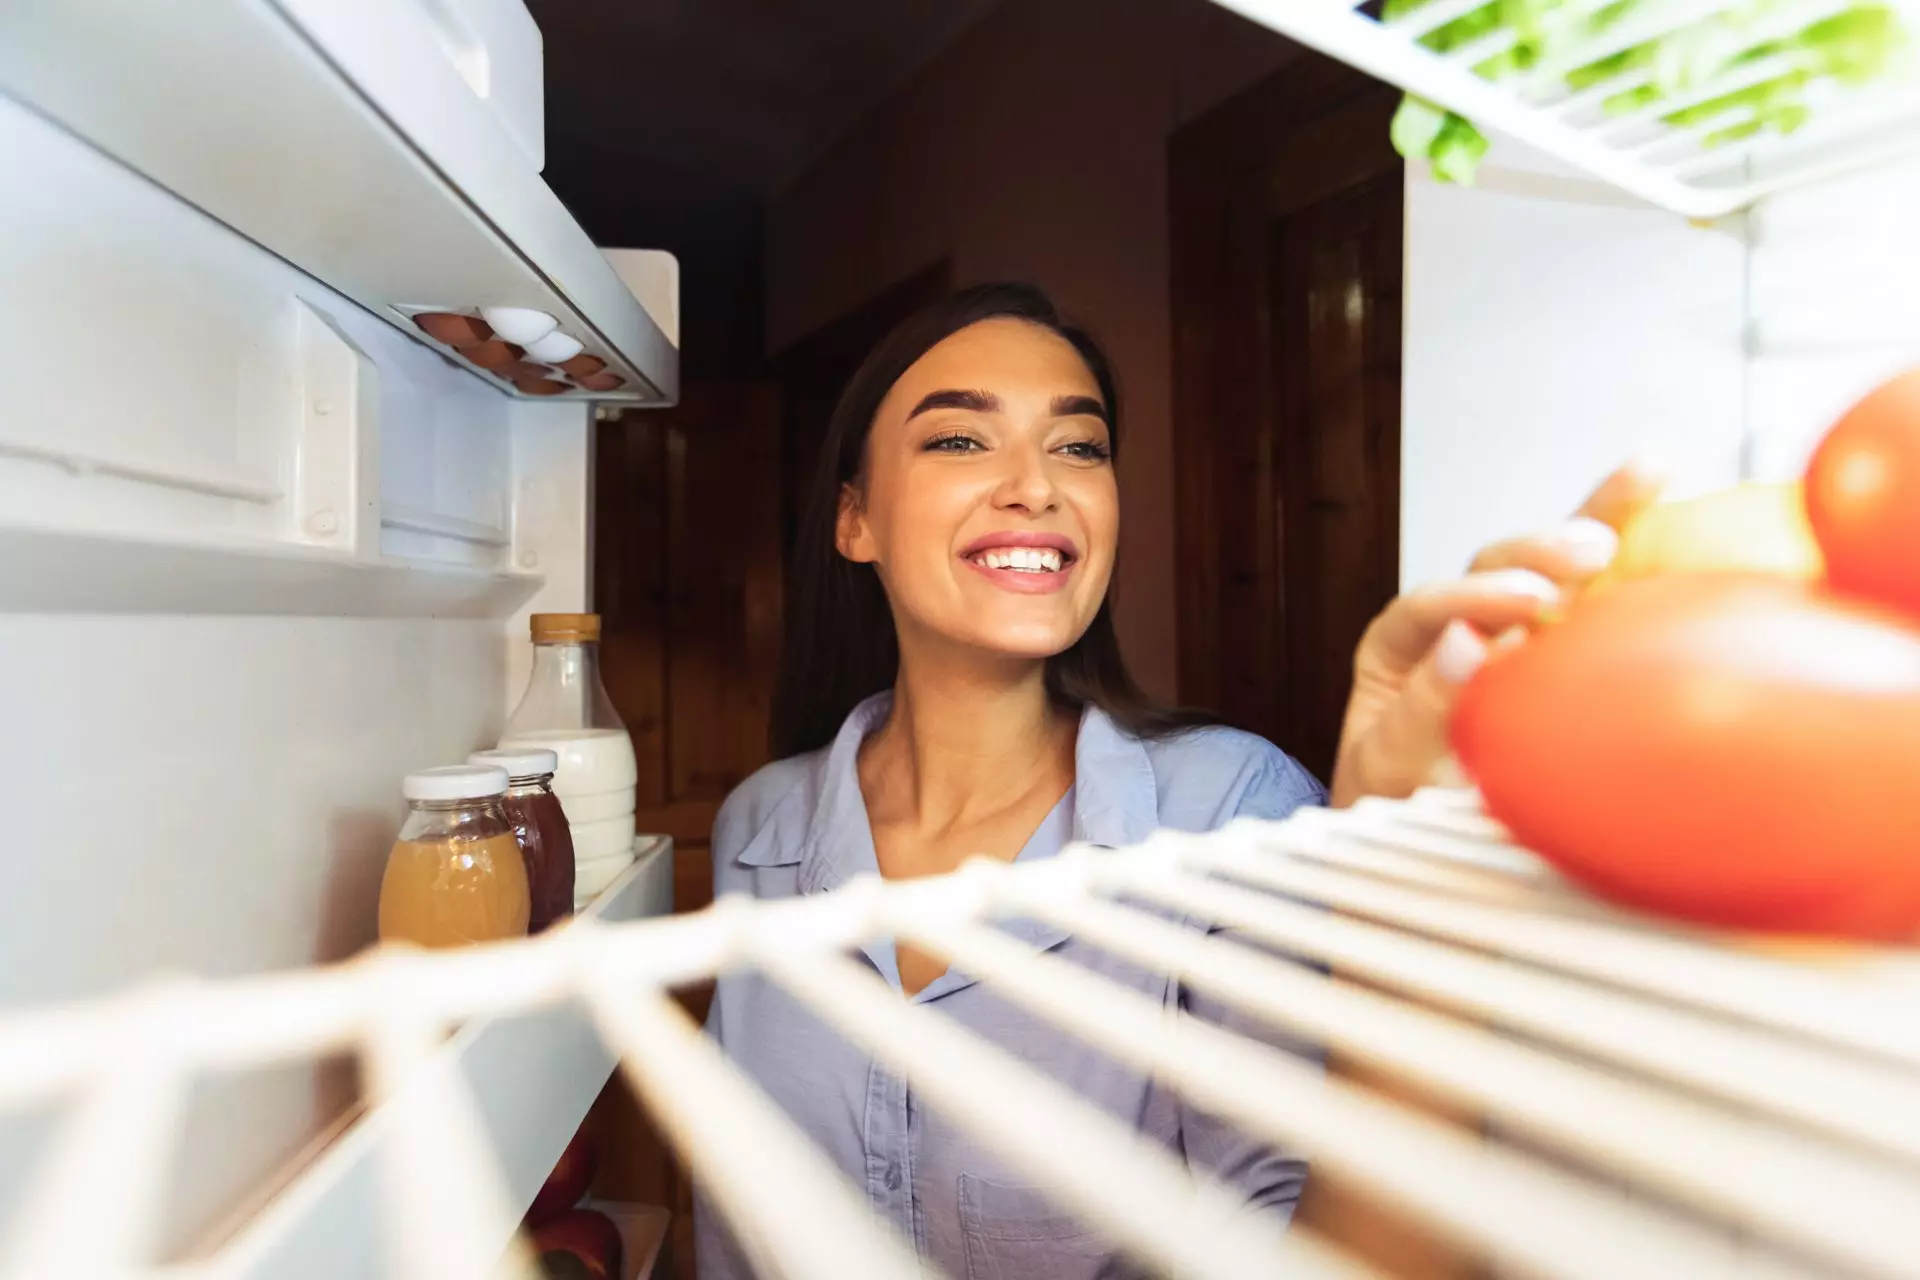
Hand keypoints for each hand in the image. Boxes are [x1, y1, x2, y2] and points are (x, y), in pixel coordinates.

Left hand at [1327, 462, 1665, 807]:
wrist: (1426, 840)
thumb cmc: (1405, 802)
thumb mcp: (1390, 765)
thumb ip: (1420, 711)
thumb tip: (1466, 646)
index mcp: (1402, 646)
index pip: (1429, 608)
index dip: (1473, 599)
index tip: (1524, 603)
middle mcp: (1462, 623)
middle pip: (1494, 564)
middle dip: (1540, 551)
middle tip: (1588, 549)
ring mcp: (1521, 629)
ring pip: (1554, 563)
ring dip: (1598, 517)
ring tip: (1647, 476)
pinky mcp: (1573, 647)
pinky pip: (1601, 591)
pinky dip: (1638, 545)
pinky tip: (1673, 490)